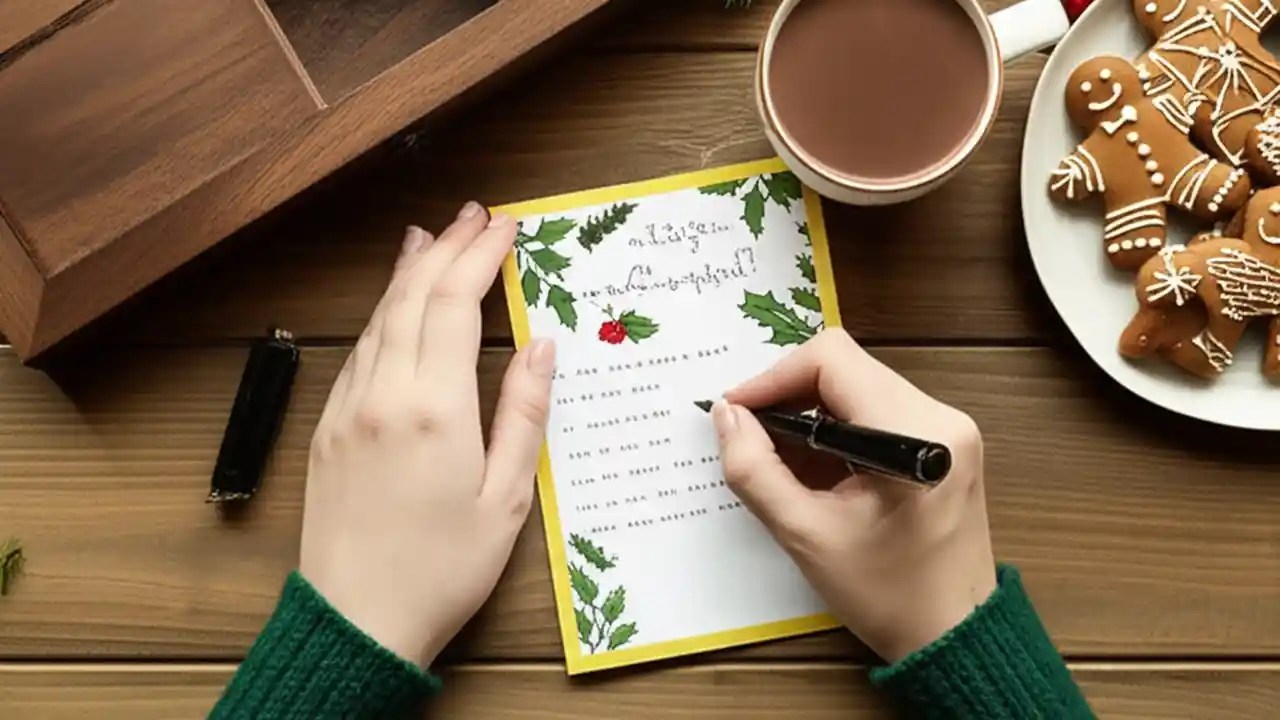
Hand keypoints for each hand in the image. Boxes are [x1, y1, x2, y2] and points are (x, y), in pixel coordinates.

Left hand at [299, 203, 554, 666]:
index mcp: (435, 407)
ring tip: (430, 238)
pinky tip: (394, 304)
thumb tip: (543, 346)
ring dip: (408, 271)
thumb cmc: (442, 569)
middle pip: (413, 296)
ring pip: (379, 317)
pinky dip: (382, 312)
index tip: (506, 226)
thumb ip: (525, 414)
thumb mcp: (506, 499)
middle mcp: (384, 393)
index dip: (481, 256)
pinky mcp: (328, 427)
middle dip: (446, 247)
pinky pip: (358, 350)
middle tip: (475, 214)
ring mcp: (348, 407)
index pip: (457, 304)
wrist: (356, 621)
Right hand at [711, 329, 995, 662]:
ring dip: (810, 416)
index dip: (774, 377)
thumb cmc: (888, 595)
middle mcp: (940, 416)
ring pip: (857, 388)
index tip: (737, 412)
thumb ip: (756, 469)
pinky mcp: (942, 443)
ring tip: (780, 462)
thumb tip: (726, 416)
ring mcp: (946, 428)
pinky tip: (813, 472)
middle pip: (845, 369)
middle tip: (750, 437)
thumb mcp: (806, 534)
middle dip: (789, 397)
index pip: (833, 360)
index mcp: (916, 432)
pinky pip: (875, 412)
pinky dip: (835, 432)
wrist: (954, 637)